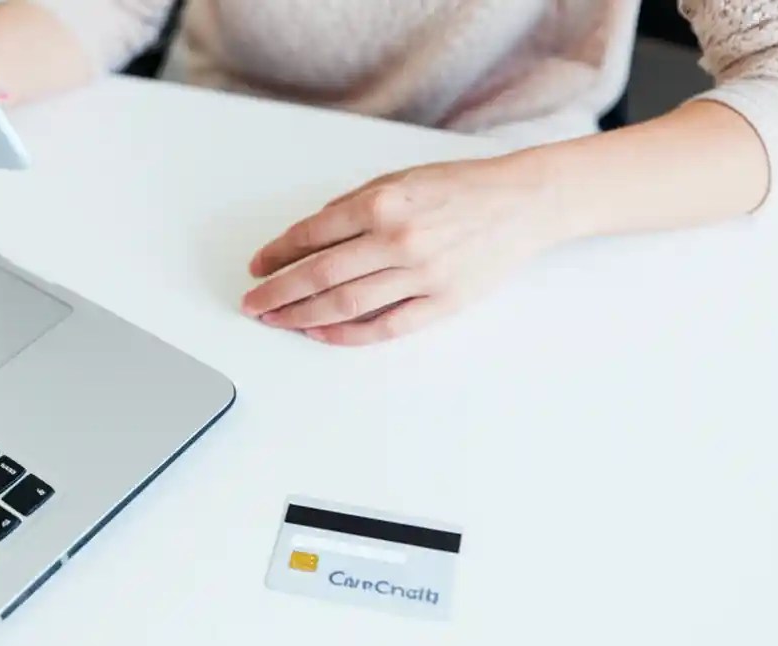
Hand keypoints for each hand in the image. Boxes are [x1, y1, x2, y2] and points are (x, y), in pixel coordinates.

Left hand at [240, 155, 565, 345]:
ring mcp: (421, 275)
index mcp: (383, 203)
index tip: (257, 267)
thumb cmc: (463, 187)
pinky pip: (385, 326)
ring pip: (346, 304)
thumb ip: (355, 204)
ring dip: (302, 315)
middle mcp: (398, 239)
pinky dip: (348, 334)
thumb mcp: (402, 179)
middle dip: (278, 292)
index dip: (277, 253)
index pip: (313, 234)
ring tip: (277, 321)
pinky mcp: (442, 302)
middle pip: (320, 275)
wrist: (524, 202)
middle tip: (253, 304)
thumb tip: (312, 233)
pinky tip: (321, 333)